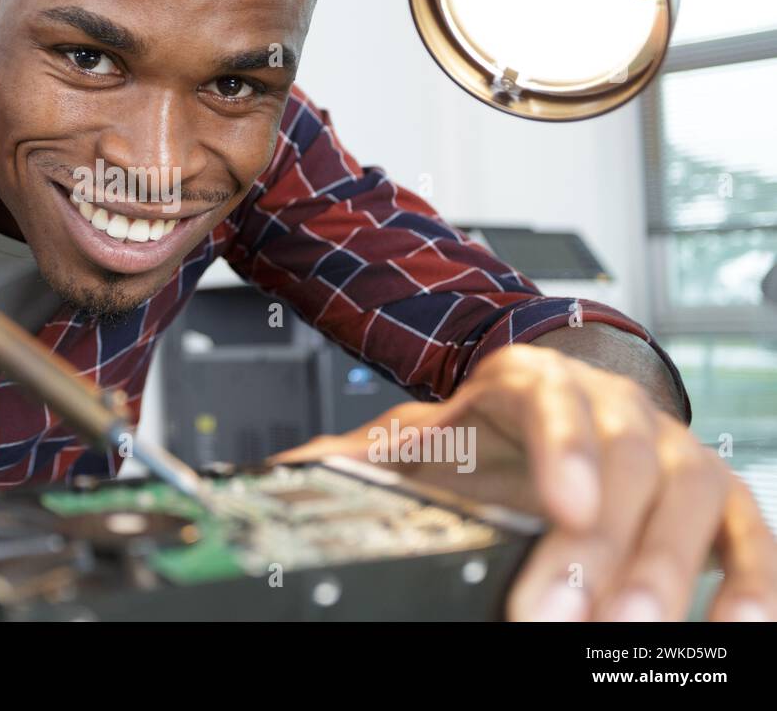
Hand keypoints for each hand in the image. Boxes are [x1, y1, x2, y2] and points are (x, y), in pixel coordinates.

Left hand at [271, 343, 776, 621]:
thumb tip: (286, 478)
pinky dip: (751, 580)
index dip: (564, 451)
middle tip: (567, 616)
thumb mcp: (423, 434)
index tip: (559, 507)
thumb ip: (367, 456)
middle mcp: (614, 403)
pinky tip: (736, 629)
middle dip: (599, 544)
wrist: (547, 405)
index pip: (554, 402)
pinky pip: (747, 532)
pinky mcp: (715, 494)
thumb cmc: (483, 434)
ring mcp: (672, 446)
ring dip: (667, 570)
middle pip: (623, 459)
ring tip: (634, 636)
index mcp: (532, 380)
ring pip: (687, 496)